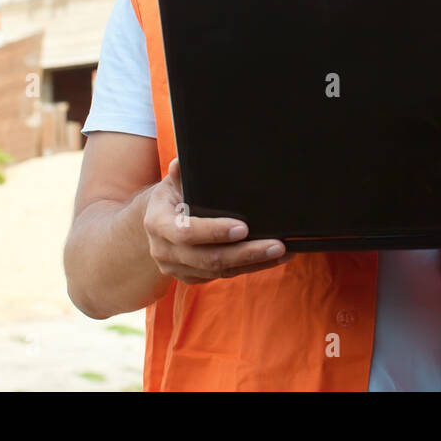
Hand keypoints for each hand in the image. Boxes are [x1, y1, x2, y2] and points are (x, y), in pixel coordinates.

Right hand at [143, 157, 294, 284]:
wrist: (157, 224)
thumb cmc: (172, 197)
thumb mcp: (172, 182)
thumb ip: (179, 173)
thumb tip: (181, 162)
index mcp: (158, 224)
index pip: (186, 233)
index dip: (214, 232)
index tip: (244, 227)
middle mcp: (165, 251)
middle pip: (209, 259)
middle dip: (246, 253)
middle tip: (276, 245)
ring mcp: (178, 268)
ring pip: (221, 271)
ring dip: (254, 262)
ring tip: (283, 251)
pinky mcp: (194, 278)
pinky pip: (225, 276)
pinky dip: (252, 267)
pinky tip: (274, 259)